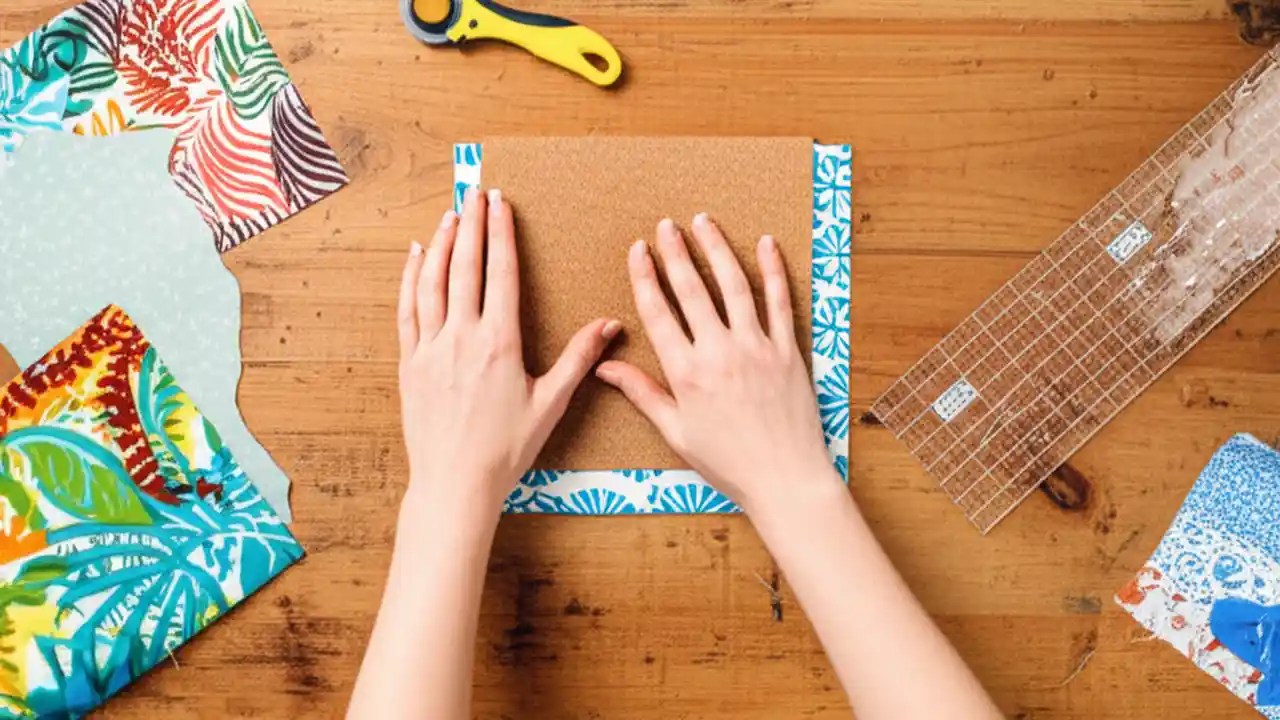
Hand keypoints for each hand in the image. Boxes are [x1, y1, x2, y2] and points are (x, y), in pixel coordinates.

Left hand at [397, 188, 619, 513]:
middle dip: (471, 224)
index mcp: (500, 343)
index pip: (501, 273)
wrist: (455, 484)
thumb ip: (579, 359)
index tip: (502, 203)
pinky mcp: (410, 364)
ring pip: (432, 282)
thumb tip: (610, 325)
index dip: (501, 233)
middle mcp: (462, 338)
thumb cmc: (507, 450)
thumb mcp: (552, 404)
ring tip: (450, 215)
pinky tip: (416, 257)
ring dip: (441, 244)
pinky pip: (408, 310)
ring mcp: (431, 348)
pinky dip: (411, 278)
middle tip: (475, 193)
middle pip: (465, 267)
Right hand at [596, 214, 836, 510]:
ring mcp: (756, 349)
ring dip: (717, 249)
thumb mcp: (676, 433)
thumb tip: (605, 367)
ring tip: (704, 222)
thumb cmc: (728, 462)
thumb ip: (642, 393)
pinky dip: (773, 270)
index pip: (658, 313)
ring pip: (733, 286)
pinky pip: (780, 302)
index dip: (645, 277)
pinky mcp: (788, 351)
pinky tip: (765, 244)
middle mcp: (719, 354)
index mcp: (686, 375)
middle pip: (692, 290)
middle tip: (666, 225)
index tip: (638, 249)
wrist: (785, 480)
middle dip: (676, 252)